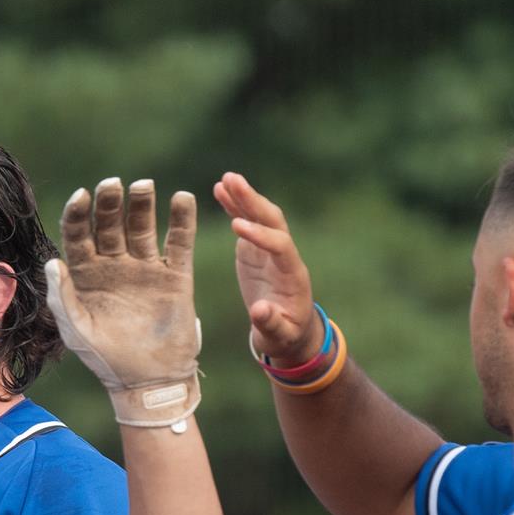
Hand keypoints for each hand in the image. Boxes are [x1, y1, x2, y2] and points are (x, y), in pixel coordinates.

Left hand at [49, 177, 200, 429]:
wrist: (148, 381)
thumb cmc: (105, 358)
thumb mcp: (77, 330)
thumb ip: (62, 297)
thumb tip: (52, 262)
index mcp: (86, 275)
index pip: (78, 236)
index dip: (78, 215)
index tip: (81, 197)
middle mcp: (114, 266)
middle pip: (110, 225)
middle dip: (109, 204)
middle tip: (112, 185)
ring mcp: (145, 268)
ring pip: (142, 227)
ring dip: (142, 204)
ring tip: (143, 185)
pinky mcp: (174, 275)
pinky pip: (179, 242)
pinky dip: (182, 220)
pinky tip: (182, 198)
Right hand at [211, 172, 320, 365]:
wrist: (288, 331)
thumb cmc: (285, 336)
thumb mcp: (278, 336)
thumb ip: (270, 324)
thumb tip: (259, 310)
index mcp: (293, 275)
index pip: (280, 246)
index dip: (260, 235)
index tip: (236, 226)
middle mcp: (284, 256)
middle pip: (272, 221)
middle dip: (253, 202)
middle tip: (233, 181)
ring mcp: (269, 251)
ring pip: (260, 217)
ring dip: (244, 197)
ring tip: (225, 178)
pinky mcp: (256, 251)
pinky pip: (247, 223)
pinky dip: (235, 206)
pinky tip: (220, 190)